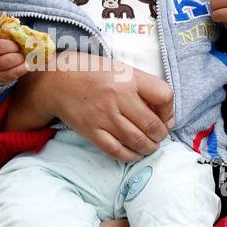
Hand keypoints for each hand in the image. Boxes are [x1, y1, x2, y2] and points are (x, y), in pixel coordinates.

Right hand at [0, 23, 29, 84]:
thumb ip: (4, 31)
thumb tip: (22, 32)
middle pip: (2, 46)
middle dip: (14, 46)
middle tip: (19, 47)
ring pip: (9, 60)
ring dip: (20, 57)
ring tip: (22, 56)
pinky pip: (12, 73)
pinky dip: (22, 68)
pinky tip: (25, 65)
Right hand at [5, 52, 173, 161]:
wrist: (57, 81)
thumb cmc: (93, 74)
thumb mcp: (122, 71)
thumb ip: (144, 88)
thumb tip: (167, 117)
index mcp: (129, 78)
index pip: (164, 96)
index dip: (169, 110)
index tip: (165, 116)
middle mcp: (118, 97)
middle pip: (153, 125)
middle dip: (161, 135)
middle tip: (159, 135)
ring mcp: (104, 116)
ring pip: (138, 141)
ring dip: (149, 148)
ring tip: (149, 146)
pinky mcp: (91, 131)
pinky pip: (117, 151)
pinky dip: (130, 156)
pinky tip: (134, 153)